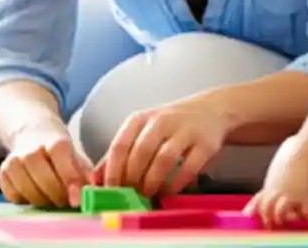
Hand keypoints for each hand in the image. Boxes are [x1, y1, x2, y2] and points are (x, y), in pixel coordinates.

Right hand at [0, 119, 93, 207]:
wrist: (33, 135)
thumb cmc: (60, 153)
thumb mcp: (77, 157)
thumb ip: (86, 174)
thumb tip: (94, 191)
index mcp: (55, 141)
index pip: (60, 154)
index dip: (70, 177)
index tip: (77, 198)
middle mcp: (31, 149)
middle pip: (44, 176)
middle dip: (58, 195)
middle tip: (67, 203)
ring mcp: (14, 161)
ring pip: (28, 189)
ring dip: (43, 200)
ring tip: (53, 200)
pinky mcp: (3, 173)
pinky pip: (13, 195)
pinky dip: (26, 200)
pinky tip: (36, 196)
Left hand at [98, 96, 230, 196]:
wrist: (212, 110)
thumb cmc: (169, 125)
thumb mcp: (142, 131)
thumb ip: (119, 153)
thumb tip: (96, 179)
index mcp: (139, 119)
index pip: (119, 145)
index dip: (112, 171)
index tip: (110, 191)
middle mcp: (160, 121)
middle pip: (140, 153)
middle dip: (133, 179)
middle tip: (131, 197)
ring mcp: (184, 131)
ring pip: (163, 159)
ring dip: (153, 182)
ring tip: (148, 196)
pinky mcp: (205, 143)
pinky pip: (188, 167)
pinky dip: (176, 184)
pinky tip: (169, 193)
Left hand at [245, 136, 307, 227]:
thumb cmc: (299, 147)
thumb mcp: (283, 154)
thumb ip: (283, 159)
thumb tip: (288, 146)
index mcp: (272, 181)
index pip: (259, 199)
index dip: (255, 209)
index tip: (253, 216)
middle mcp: (279, 190)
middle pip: (266, 209)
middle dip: (268, 218)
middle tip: (273, 223)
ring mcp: (292, 196)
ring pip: (281, 214)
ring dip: (285, 218)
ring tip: (293, 217)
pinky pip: (305, 215)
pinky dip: (306, 216)